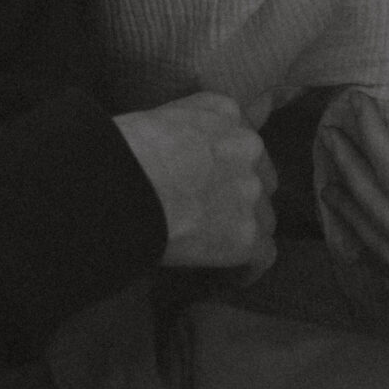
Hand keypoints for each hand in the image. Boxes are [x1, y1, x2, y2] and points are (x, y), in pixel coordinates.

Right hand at [115, 92, 277, 280]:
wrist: (126, 183)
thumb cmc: (125, 150)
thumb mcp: (160, 117)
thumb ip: (189, 128)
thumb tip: (196, 147)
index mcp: (226, 112)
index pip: (242, 138)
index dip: (229, 164)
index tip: (215, 182)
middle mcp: (247, 146)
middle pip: (259, 177)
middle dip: (241, 197)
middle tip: (213, 216)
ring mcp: (251, 190)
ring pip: (264, 216)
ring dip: (243, 231)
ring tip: (217, 249)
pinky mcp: (247, 234)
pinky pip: (263, 256)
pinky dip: (247, 269)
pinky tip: (230, 277)